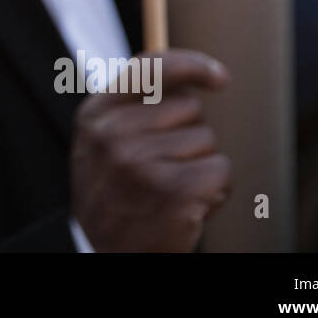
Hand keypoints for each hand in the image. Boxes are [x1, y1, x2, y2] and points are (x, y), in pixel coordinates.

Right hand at [70, 48, 231, 251]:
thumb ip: (131, 104)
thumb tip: (192, 77)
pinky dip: (215, 190)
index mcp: (95, 114)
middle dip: (188, 135)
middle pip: (190, 107)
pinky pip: (221, 169)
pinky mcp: (174, 190)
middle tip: (163, 166)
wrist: (104, 253)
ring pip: (207, 140)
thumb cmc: (113, 194)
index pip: (150, 67)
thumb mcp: (101, 141)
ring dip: (200, 166)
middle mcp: (114, 134)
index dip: (191, 65)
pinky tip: (187, 205)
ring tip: (170, 189)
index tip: (219, 77)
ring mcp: (142, 162)